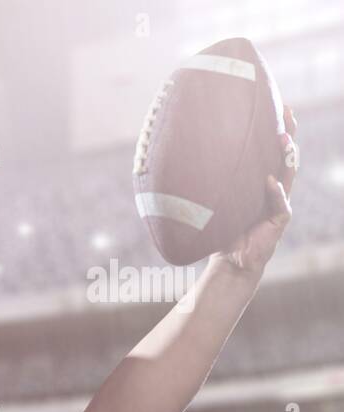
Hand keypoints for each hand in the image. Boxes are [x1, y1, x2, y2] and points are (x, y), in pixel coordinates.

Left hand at [215, 105, 296, 276]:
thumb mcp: (209, 201)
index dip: (272, 127)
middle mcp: (272, 186)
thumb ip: (201, 183)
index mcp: (257, 180)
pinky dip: (275, 192)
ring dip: (287, 156)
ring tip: (283, 139)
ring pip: (289, 174)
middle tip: (286, 111)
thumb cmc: (218, 228)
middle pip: (285, 154)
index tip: (270, 103)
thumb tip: (168, 157)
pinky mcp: (280, 220)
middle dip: (288, 131)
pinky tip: (270, 180)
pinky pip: (281, 203)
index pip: (267, 149)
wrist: (229, 260)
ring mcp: (279, 201)